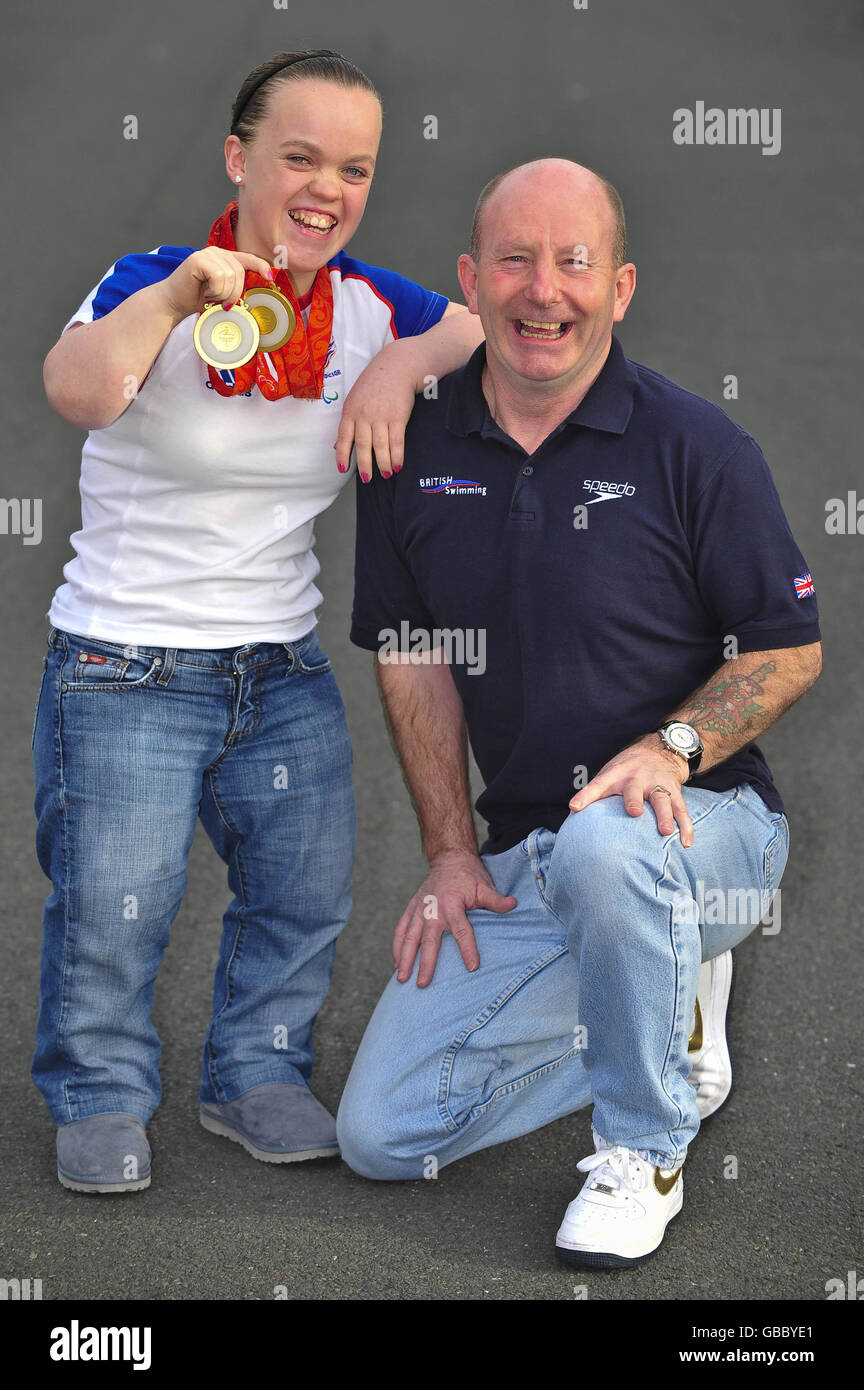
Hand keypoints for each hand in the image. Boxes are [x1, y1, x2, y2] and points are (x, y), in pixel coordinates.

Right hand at [159, 248, 274, 319]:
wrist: (174, 302)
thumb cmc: (196, 297)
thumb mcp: (221, 291)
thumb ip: (234, 285)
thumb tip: (250, 292)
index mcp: (224, 258)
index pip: (247, 258)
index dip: (260, 266)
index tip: (270, 276)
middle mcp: (216, 252)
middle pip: (239, 271)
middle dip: (234, 292)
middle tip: (221, 302)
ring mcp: (207, 254)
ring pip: (230, 275)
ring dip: (222, 293)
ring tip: (209, 295)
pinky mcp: (198, 259)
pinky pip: (218, 276)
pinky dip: (214, 290)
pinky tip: (203, 291)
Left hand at [334, 342, 417, 479]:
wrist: (397, 366)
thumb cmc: (375, 383)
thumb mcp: (354, 399)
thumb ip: (348, 423)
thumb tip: (336, 445)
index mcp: (351, 411)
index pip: (344, 437)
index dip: (342, 455)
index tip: (342, 469)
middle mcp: (364, 415)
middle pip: (363, 445)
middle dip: (364, 465)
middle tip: (367, 479)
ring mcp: (381, 416)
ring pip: (380, 446)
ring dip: (383, 463)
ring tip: (385, 474)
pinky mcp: (398, 417)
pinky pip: (397, 441)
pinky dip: (397, 455)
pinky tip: (397, 465)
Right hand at [392, 849, 516, 986]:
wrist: (449, 858)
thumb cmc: (469, 876)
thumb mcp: (484, 886)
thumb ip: (496, 900)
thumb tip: (514, 904)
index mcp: (452, 903)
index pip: (461, 930)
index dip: (467, 949)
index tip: (472, 967)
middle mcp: (432, 908)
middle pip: (428, 939)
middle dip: (425, 962)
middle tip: (423, 984)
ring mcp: (419, 909)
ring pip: (409, 937)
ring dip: (405, 958)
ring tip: (402, 978)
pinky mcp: (411, 909)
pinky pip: (401, 930)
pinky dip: (397, 947)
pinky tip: (396, 964)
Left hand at [569, 735, 694, 845]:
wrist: (660, 749)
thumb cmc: (627, 770)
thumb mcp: (609, 774)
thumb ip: (595, 793)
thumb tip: (573, 816)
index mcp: (616, 774)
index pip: (598, 784)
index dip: (585, 795)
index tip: (575, 807)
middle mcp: (637, 778)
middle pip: (634, 789)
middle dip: (634, 800)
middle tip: (634, 813)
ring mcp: (657, 784)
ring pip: (662, 800)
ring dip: (664, 816)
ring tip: (664, 832)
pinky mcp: (674, 792)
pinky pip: (681, 810)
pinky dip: (686, 826)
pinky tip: (686, 842)